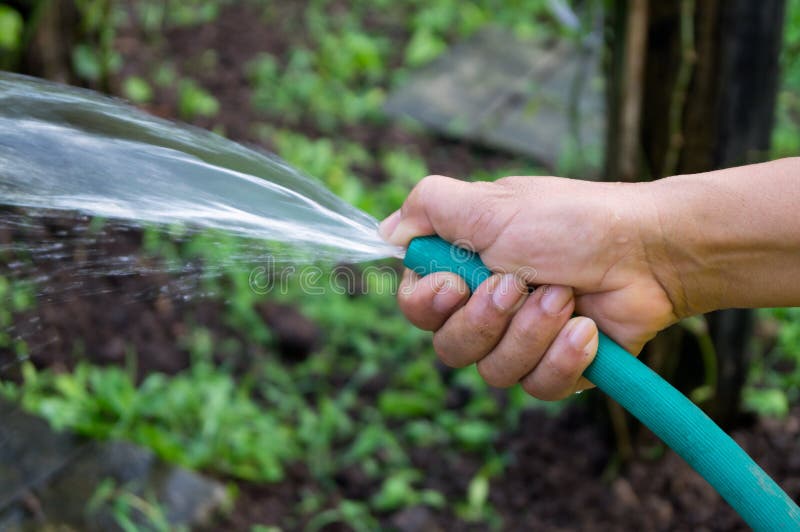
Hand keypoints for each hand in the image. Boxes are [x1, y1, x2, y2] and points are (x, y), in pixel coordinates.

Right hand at [380, 175, 678, 399]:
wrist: (648, 251)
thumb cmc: (570, 220)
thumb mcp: (489, 204)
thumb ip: (427, 208)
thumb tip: (386, 232)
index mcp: (463, 269)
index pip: (416, 307)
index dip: (429, 305)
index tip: (455, 283)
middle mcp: (486, 309)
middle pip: (450, 348)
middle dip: (487, 319)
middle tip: (521, 284)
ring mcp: (522, 342)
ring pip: (494, 372)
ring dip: (532, 331)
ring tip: (565, 296)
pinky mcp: (556, 369)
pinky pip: (537, 387)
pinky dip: (562, 357)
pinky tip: (586, 329)